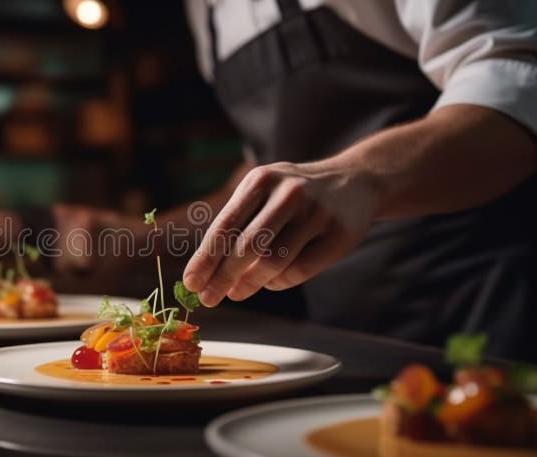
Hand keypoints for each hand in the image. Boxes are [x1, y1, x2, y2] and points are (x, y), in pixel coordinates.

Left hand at [182, 160, 378, 306]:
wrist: (355, 181)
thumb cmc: (294, 196)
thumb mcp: (263, 193)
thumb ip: (238, 225)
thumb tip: (208, 273)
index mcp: (261, 180)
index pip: (225, 226)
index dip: (205, 258)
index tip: (191, 282)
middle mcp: (288, 193)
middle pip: (247, 247)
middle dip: (222, 277)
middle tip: (208, 298)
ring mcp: (316, 213)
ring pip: (273, 262)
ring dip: (249, 283)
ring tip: (236, 293)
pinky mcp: (339, 235)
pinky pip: (300, 270)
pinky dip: (278, 283)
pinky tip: (270, 282)